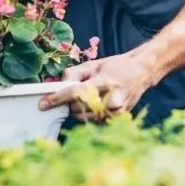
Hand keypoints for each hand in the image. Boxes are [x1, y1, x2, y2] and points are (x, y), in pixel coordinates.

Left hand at [38, 52, 155, 121]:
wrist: (141, 72)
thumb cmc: (116, 66)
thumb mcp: (94, 64)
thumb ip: (74, 73)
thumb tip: (57, 84)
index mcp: (105, 81)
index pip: (76, 92)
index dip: (57, 98)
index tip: (43, 104)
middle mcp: (112, 98)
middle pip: (78, 108)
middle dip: (69, 103)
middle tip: (71, 94)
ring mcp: (116, 111)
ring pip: (84, 117)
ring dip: (78, 109)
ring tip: (87, 97)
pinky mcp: (118, 118)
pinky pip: (94, 121)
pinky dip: (89, 114)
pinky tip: (95, 104)